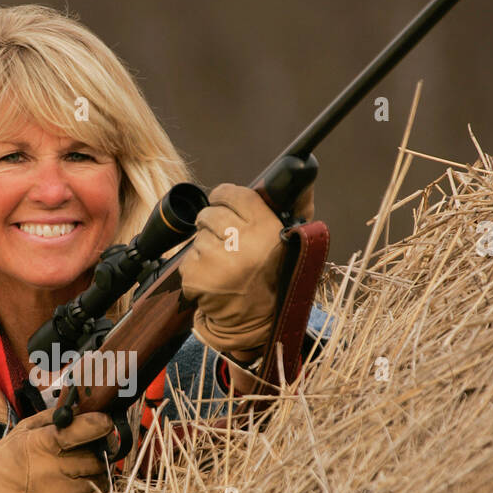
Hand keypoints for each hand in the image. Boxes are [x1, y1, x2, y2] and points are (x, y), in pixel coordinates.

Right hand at [0, 408, 113, 492]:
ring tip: (69, 480)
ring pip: (100, 483)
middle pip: (98, 460)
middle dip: (93, 457)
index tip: (103, 424)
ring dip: (91, 480)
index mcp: (43, 445)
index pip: (85, 430)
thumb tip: (80, 408)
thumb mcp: (22, 432)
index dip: (98, 425)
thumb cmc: (7, 466)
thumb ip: (52, 418)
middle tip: (77, 459)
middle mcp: (55, 472)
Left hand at [179, 183, 288, 352]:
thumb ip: (297, 204)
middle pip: (210, 213)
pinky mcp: (197, 278)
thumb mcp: (293, 240)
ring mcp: (217, 262)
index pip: (234, 193)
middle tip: (226, 241)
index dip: (225, 195)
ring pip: (197, 237)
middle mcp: (242, 244)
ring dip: (206, 248)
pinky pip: (187, 260)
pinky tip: (214, 278)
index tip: (224, 202)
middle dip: (213, 224)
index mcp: (266, 229)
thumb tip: (305, 170)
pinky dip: (196, 268)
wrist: (256, 323)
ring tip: (224, 264)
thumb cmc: (275, 277)